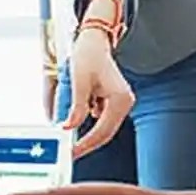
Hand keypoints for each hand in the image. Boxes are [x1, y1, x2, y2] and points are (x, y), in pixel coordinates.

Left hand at [64, 30, 133, 157]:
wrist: (93, 41)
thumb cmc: (87, 56)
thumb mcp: (79, 82)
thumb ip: (77, 107)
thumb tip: (70, 127)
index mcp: (121, 98)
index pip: (103, 130)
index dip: (87, 143)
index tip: (73, 152)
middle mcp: (125, 102)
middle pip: (107, 132)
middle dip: (88, 143)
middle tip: (71, 153)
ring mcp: (120, 102)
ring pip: (104, 127)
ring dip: (89, 135)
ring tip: (71, 143)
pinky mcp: (113, 101)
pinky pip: (102, 119)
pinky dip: (89, 124)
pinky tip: (76, 125)